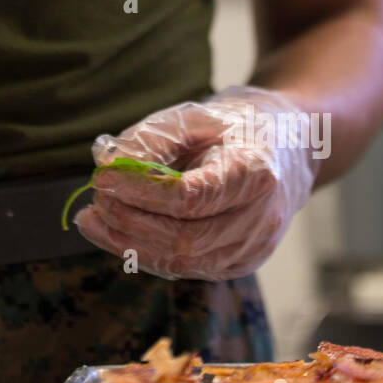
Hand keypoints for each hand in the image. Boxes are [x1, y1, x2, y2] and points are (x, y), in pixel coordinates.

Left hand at [74, 86, 319, 279]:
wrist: (289, 146)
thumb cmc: (238, 125)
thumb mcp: (196, 114)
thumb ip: (151, 138)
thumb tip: (108, 165)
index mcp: (257, 172)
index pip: (191, 198)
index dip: (141, 192)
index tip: (103, 176)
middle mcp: (262, 219)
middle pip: (185, 239)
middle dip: (129, 222)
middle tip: (94, 199)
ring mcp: (254, 248)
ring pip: (183, 262)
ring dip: (129, 244)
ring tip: (92, 219)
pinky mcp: (239, 263)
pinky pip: (186, 268)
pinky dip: (145, 253)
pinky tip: (114, 233)